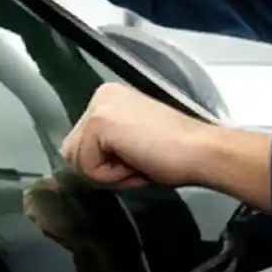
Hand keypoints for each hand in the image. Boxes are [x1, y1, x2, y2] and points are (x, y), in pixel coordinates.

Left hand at [60, 83, 212, 188]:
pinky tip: (136, 161)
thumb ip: (106, 146)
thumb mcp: (129, 144)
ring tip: (138, 160)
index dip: (108, 162)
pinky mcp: (98, 122)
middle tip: (139, 160)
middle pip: (72, 151)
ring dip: (107, 173)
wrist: (199, 150)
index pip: (81, 143)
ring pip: (77, 161)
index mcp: (108, 98)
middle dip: (103, 167)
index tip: (139, 154)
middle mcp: (99, 96)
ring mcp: (97, 106)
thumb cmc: (174, 153)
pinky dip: (111, 175)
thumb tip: (84, 163)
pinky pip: (87, 167)